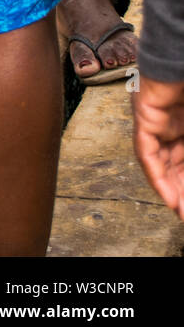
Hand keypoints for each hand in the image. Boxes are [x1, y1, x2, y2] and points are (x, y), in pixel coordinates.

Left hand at [133, 76, 183, 217]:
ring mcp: (158, 119)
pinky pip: (146, 150)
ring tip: (181, 211)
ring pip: (160, 162)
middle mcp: (173, 124)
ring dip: (170, 188)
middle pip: (175, 164)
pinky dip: (155, 174)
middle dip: (182, 190)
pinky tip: (167, 196)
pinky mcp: (145, 115)